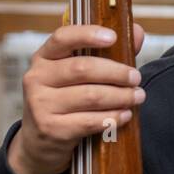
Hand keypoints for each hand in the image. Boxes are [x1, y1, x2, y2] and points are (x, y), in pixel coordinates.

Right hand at [7, 23, 146, 173]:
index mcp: (44, 57)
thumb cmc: (66, 100)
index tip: (113, 37)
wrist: (39, 141)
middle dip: (116, 73)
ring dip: (120, 96)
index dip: (88, 34)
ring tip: (137, 96)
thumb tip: (136, 32)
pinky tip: (125, 115)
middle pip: (82, 68)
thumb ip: (109, 53)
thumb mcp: (80, 75)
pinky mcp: (50, 129)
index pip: (62, 38)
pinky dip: (112, 117)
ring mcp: (40, 104)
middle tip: (136, 78)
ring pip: (90, 96)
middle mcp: (37, 78)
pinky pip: (89, 121)